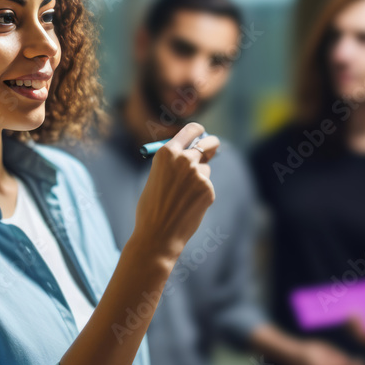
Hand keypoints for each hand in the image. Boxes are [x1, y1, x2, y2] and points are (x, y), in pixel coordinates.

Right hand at [129, 123, 219, 263]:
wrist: (157, 234)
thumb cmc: (152, 206)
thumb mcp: (157, 176)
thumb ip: (174, 162)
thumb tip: (195, 151)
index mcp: (167, 152)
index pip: (191, 130)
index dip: (198, 131)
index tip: (201, 134)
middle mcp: (184, 159)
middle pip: (208, 143)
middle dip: (211, 145)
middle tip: (212, 149)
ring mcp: (198, 174)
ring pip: (206, 169)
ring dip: (200, 177)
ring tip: (182, 196)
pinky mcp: (208, 189)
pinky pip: (207, 186)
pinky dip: (200, 194)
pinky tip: (187, 206)